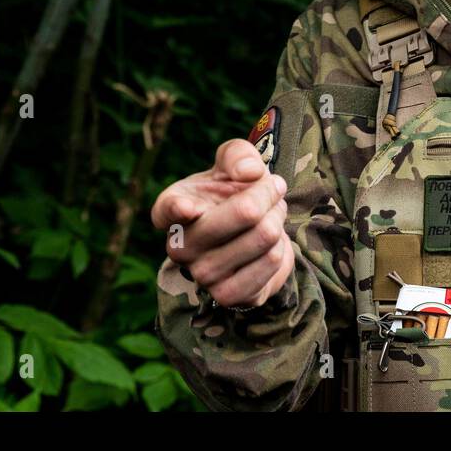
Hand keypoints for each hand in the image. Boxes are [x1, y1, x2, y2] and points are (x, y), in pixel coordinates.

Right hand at [151, 139, 293, 308]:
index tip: (188, 207)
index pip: (168, 209)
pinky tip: (268, 245)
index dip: (178, 208)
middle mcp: (180, 246)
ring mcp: (203, 275)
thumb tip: (249, 173)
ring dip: (279, 218)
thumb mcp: (233, 161)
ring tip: (270, 215)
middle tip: (273, 187)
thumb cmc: (232, 191)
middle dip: (270, 193)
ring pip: (266, 235)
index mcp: (172, 208)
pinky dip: (282, 247)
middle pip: (247, 213)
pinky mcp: (230, 295)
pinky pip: (274, 261)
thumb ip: (238, 154)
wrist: (250, 231)